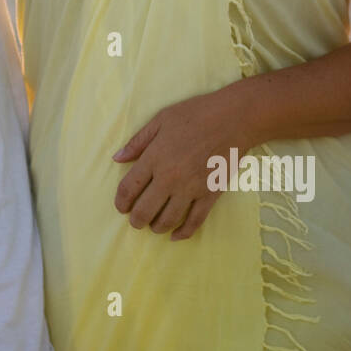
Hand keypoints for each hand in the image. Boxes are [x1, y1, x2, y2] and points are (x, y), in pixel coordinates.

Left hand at [111, 88, 253, 241]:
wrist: (234, 119)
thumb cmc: (195, 114)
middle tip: (135, 220)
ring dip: (156, 227)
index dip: (121, 202)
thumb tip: (116, 158)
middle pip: (145, 210)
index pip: (129, 188)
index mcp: (154, 158)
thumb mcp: (160, 120)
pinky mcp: (210, 195)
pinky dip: (183, 233)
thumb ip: (137, 142)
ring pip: (167, 220)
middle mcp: (169, 178)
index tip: (121, 207)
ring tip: (153, 226)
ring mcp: (191, 188)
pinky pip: (195, 221)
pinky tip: (175, 235)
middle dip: (136, 220)